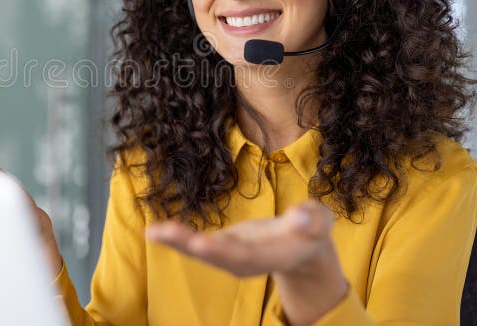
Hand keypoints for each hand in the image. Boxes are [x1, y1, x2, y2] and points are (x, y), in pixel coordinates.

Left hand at [145, 201, 329, 276]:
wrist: (302, 249)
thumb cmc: (312, 231)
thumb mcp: (320, 222)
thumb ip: (314, 221)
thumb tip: (303, 216)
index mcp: (274, 255)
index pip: (249, 256)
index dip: (226, 251)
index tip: (205, 244)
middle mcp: (248, 261)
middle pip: (222, 257)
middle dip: (200, 249)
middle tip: (177, 239)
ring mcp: (232, 255)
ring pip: (204, 251)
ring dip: (180, 243)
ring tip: (157, 233)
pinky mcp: (222, 247)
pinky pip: (196, 243)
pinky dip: (176, 238)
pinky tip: (155, 232)